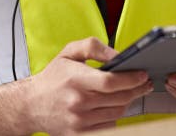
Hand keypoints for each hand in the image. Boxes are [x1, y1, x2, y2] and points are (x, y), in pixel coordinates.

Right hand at [0, 37, 152, 135]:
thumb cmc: (52, 78)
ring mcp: (79, 120)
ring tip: (131, 92)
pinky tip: (113, 105)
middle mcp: (77, 101)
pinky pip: (109, 125)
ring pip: (117, 113)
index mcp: (75, 79)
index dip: (131, 78)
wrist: (31, 105)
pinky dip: (115, 115)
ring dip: (128, 102)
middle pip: (119, 98)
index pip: (110, 81)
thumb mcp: (69, 52)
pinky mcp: (80, 133)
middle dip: (137, 89)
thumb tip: (118, 55)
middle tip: (144, 82)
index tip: (142, 74)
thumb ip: (94, 47)